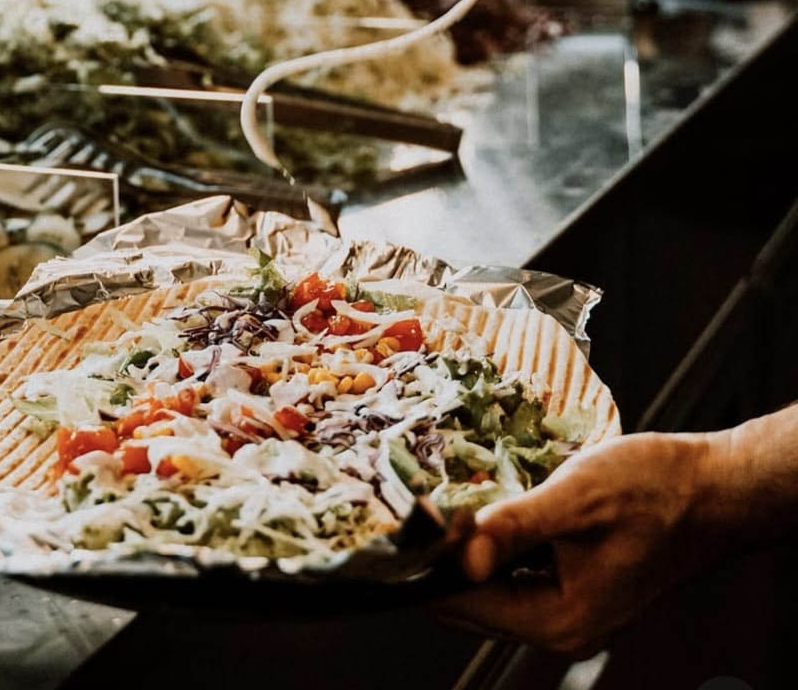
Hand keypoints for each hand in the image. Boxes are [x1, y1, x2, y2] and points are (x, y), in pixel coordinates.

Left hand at [438, 432, 716, 657]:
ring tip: (439, 505)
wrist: (713, 489)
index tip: (400, 522)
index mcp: (559, 618)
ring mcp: (570, 608)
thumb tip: (461, 554)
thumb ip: (516, 527)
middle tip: (415, 507)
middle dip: (443, 558)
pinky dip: (495, 546)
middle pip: (472, 601)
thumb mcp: (577, 498)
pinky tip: (485, 511)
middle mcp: (561, 625)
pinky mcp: (577, 585)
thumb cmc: (656, 489)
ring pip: (492, 585)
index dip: (429, 562)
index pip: (464, 603)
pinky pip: (518, 573)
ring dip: (467, 550)